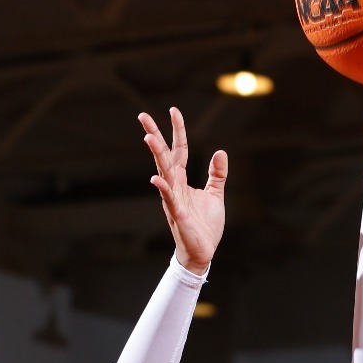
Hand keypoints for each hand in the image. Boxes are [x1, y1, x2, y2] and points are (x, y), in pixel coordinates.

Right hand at [139, 107, 226, 274]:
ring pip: (163, 172)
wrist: (204, 251)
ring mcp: (173, 199)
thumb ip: (218, 173)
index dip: (177, 130)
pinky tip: (155, 178)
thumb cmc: (206, 225)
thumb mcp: (216, 193)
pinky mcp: (178, 214)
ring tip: (148, 137)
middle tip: (142, 115)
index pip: (179, 149)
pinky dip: (162, 188)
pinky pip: (169, 199)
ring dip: (156, 155)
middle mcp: (174, 186)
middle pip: (163, 155)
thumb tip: (220, 151)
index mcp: (183, 180)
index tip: (173, 110)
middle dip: (154, 135)